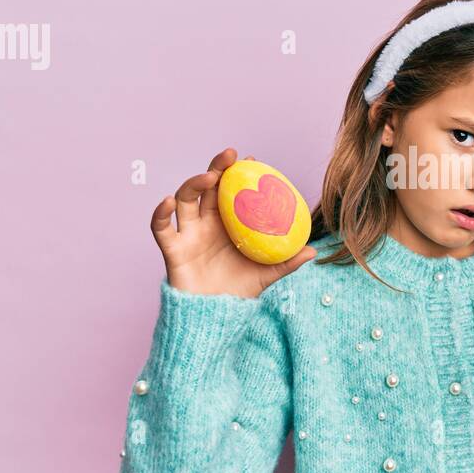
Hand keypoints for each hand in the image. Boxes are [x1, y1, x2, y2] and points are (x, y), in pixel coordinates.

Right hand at [150, 147, 315, 297]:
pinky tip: (167, 201)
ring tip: (209, 176)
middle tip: (230, 156)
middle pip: (207, 187)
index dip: (239, 174)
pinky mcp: (173, 248)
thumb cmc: (238, 291)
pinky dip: (160, 213)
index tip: (252, 159)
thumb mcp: (267, 274)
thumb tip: (314, 251)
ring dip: (194, 183)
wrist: (215, 316)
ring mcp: (188, 233)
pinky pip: (160, 227)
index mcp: (227, 223)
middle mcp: (206, 223)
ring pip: (185, 199)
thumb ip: (287, 262)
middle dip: (216, 168)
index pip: (232, 191)